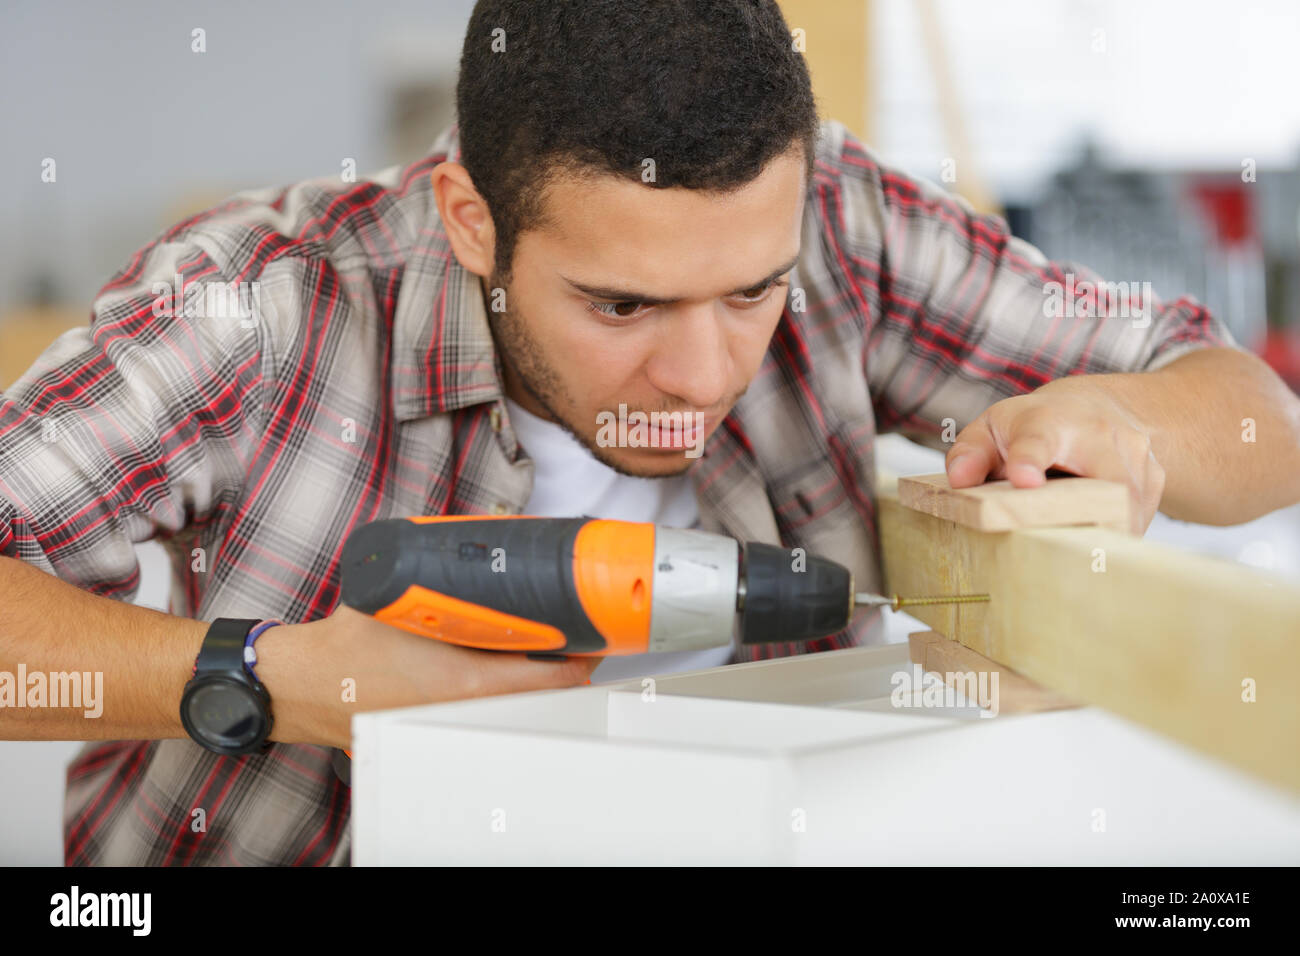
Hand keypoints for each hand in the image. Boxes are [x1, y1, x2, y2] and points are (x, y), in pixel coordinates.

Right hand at [257, 604, 598, 750]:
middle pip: (543, 693)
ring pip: (518, 702)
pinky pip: (489, 708)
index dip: (581, 654)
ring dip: (533, 674)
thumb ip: (447, 574)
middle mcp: (469, 710)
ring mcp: (454, 724)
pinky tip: (494, 659)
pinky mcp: (438, 727)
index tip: (590, 631)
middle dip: (562, 661)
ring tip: (535, 640)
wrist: (305, 684)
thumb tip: (484, 545)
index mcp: (469, 681)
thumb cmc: (348, 644)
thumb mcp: (403, 594)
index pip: (553, 678)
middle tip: (569, 630)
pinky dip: (503, 686)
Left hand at [944, 378, 1165, 533]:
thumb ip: (970, 453)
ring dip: (1103, 535)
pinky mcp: (1153, 482)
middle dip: (1091, 515)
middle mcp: (1098, 434)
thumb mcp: (993, 429)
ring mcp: (1134, 456)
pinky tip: (1094, 542)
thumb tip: (960, 480)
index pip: (1037, 440)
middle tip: (1068, 554)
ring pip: (1128, 507)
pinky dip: (1116, 538)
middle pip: (1106, 478)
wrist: (1095, 410)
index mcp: (1047, 422)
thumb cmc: (1033, 427)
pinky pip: (1137, 520)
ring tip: (1078, 559)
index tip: (1023, 480)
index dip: (1029, 461)